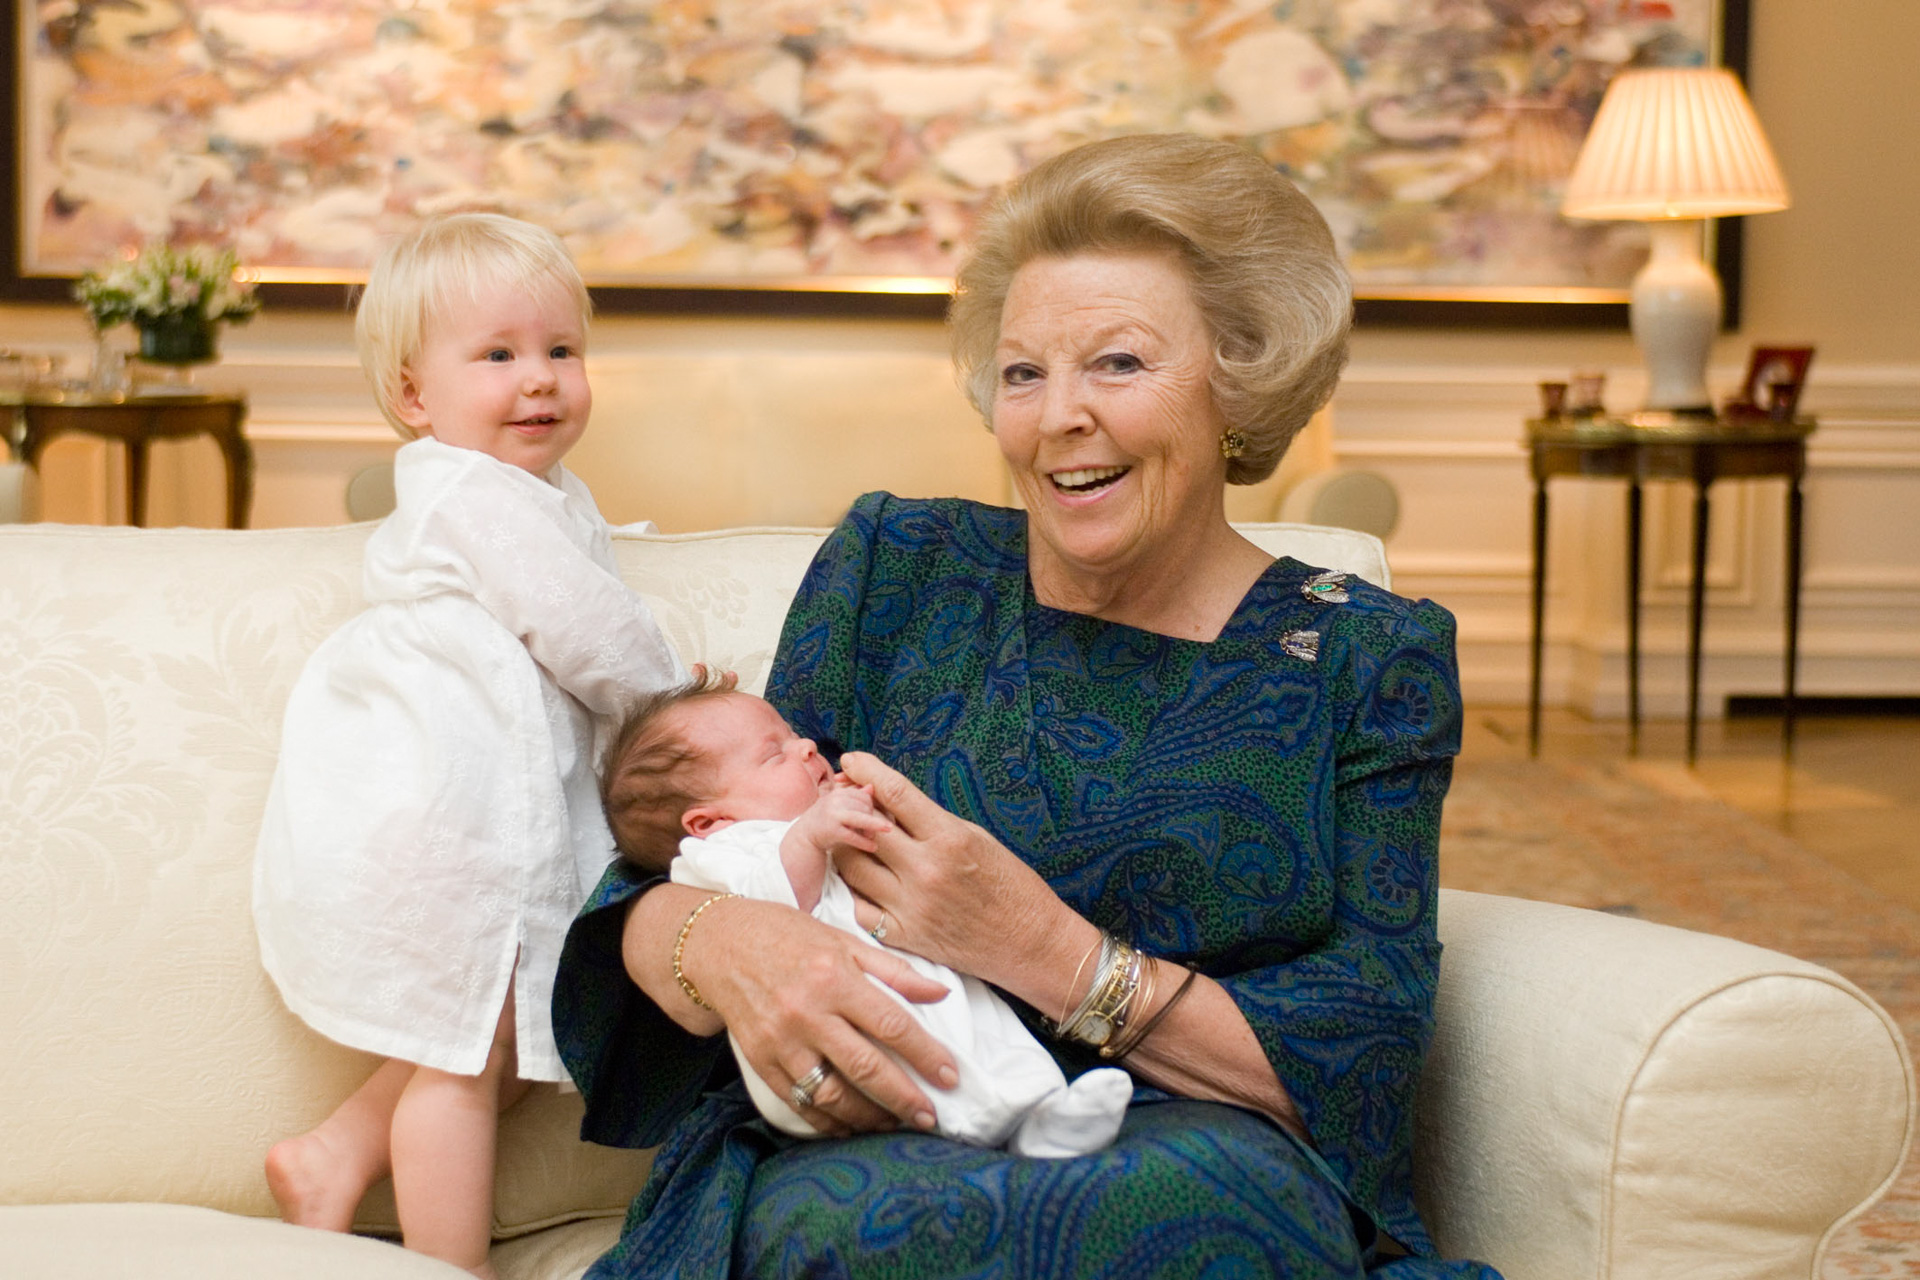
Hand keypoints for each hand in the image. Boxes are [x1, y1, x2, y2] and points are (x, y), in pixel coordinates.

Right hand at [671, 892, 958, 1135]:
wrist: (719, 944)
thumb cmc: (787, 935)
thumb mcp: (842, 939)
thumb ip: (893, 970)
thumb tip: (940, 994)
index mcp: (835, 977)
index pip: (891, 1024)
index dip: (925, 1055)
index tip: (950, 1077)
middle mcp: (808, 1013)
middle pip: (865, 1067)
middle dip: (903, 1097)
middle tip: (929, 1117)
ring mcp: (781, 1041)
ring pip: (831, 1094)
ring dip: (868, 1116)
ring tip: (894, 1124)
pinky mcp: (761, 1061)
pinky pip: (799, 1103)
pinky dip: (828, 1122)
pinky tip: (851, 1127)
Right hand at [789, 781, 892, 859]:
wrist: (804, 836)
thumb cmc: (825, 819)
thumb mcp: (838, 805)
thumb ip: (855, 795)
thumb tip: (871, 787)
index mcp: (838, 793)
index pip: (864, 797)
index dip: (871, 809)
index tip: (870, 818)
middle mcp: (835, 801)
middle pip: (865, 808)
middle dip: (872, 820)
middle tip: (870, 832)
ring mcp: (833, 815)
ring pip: (862, 819)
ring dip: (871, 830)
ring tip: (872, 838)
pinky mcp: (832, 831)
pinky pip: (854, 836)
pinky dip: (865, 842)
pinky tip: (873, 847)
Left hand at [833, 753, 1086, 993]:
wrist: (1031, 942)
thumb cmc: (1008, 885)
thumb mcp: (976, 837)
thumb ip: (929, 822)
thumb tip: (883, 800)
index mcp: (950, 837)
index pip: (895, 793)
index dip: (866, 771)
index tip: (851, 759)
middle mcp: (926, 870)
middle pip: (862, 827)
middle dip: (846, 807)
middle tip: (840, 800)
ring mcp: (912, 906)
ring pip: (850, 867)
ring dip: (844, 847)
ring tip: (847, 838)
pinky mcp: (905, 937)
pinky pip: (858, 907)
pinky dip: (854, 890)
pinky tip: (861, 880)